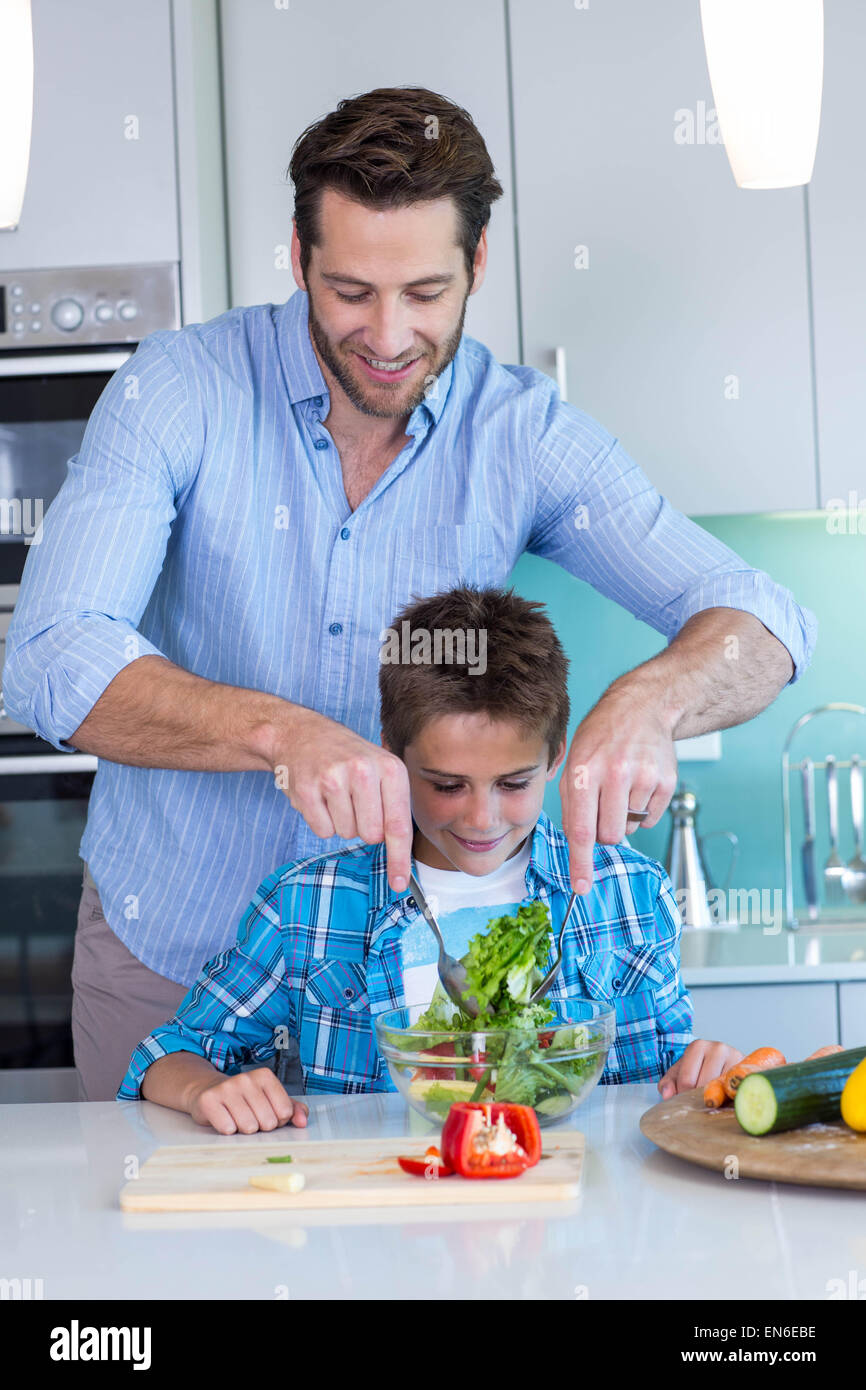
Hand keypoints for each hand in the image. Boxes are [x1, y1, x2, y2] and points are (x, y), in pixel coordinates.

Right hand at [187, 1067, 309, 1134]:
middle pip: (268, 1122)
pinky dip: (227, 1130)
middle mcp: (246, 1078)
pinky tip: (224, 1118)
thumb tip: (303, 1122)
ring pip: (248, 1127)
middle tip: (250, 1116)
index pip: (285, 1111)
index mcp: (265, 1076)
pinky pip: (228, 1129)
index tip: (267, 1113)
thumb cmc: (244, 1098)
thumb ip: (292, 1109)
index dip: (277, 1120)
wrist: (208, 1090)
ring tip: (237, 1117)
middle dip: (260, 1126)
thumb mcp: (270, 1099)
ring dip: (244, 1129)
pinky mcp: (209, 1100)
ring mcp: (227, 1088)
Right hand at [271, 707, 411, 892]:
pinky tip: (319, 797)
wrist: (302, 734)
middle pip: (371, 835)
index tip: (398, 883)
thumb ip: (394, 806)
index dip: (399, 859)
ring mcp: (333, 779)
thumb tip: (401, 856)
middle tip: (355, 801)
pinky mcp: (307, 789)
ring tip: (335, 794)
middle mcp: (364, 771)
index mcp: (390, 768)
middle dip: (363, 827)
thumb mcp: (381, 769)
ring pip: (345, 834)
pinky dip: (321, 821)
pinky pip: (322, 831)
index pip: (398, 825)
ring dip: (341, 821)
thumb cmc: (348, 757)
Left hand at [560, 684, 678, 892]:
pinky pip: (651, 817)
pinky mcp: (666, 780)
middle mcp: (615, 774)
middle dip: (605, 832)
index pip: (581, 829)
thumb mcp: (574, 761)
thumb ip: (572, 802)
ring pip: (631, 827)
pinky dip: (643, 809)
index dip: (581, 862)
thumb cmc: (601, 737)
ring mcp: (644, 777)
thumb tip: (577, 843)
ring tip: (622, 785)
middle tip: (603, 806)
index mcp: (585, 771)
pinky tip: (638, 783)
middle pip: (610, 835)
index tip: (581, 887)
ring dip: (624, 816)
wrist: (641, 707)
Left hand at [658, 1039, 743, 1097]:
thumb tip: (667, 1095)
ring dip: (716, 1099)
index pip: (687, 1080)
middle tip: (699, 1102)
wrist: (724, 1062)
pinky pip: (737, 1090)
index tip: (685, 1098)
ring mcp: (736, 1058)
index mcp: (698, 1046)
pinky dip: (730, 1098)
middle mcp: (718, 1048)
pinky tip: (725, 1099)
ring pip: (722, 1089)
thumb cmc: (698, 1068)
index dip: (683, 1095)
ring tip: (713, 1100)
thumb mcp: (679, 1073)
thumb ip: (668, 1083)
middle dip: (699, 1098)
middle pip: (705, 1085)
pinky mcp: (749, 1069)